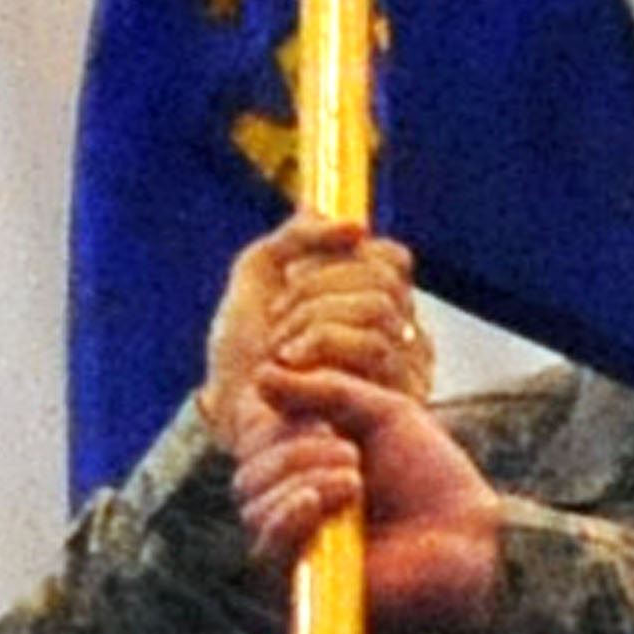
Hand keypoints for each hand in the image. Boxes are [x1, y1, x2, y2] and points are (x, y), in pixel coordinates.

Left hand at [201, 216, 427, 436]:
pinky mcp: (393, 400)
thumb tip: (351, 221)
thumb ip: (299, 237)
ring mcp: (403, 369)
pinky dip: (322, 342)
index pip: (392, 259)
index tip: (291, 275)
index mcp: (379, 305)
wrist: (230, 413)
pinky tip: (292, 365)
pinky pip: (373, 344)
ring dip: (314, 318)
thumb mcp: (260, 274)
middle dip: (317, 286)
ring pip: (378, 307)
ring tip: (281, 349)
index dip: (341, 256)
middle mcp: (402, 335)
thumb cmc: (243, 351)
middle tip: (277, 318)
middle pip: (383, 278)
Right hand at [231, 365, 502, 626]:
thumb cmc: (432, 478)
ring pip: (255, 508)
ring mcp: (296, 551)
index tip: (328, 424)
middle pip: (249, 477)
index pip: (255, 447)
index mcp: (305, 470)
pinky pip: (266, 547)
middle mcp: (292, 511)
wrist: (467, 536)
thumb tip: (260, 375)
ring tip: (355, 482)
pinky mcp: (303, 586)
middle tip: (353, 457)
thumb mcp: (381, 414)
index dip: (278, 428)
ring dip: (302, 479)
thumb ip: (324, 391)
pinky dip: (288, 515)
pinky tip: (317, 501)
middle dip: (294, 453)